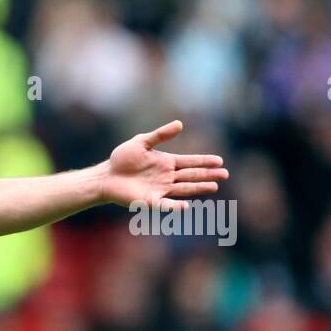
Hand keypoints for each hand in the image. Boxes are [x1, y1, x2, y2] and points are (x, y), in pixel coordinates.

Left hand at [99, 120, 227, 211]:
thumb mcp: (141, 142)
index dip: (204, 161)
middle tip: (225, 174)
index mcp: (167, 162)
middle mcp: (167, 177)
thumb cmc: (122, 158)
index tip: (220, 161)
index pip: (190, 162)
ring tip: (214, 187)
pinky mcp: (149, 201)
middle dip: (208, 175)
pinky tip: (186, 206)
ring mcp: (160, 189)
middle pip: (191, 175)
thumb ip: (160, 135)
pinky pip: (165, 204)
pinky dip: (175, 206)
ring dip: (198, 188)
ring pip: (184, 189)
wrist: (106, 176)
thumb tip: (180, 124)